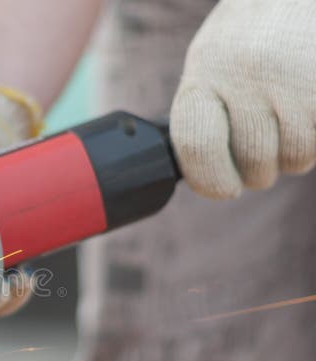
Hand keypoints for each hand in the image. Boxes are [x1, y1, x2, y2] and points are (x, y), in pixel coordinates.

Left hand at [170, 0, 315, 198]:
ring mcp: (292, 80)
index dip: (211, 180)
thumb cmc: (253, 32)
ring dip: (296, 152)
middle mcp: (245, 76)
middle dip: (261, 166)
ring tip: (292, 117)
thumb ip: (205, 112)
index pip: (197, 147)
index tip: (224, 188)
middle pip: (252, 164)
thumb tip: (203, 171)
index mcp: (206, 74)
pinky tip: (310, 108)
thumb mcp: (213, 61)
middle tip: (266, 142)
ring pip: (294, 159)